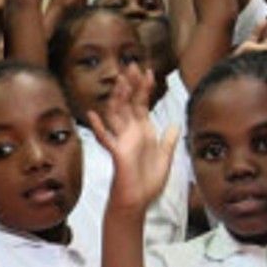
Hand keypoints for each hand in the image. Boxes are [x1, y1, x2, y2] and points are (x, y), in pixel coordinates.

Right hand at [87, 64, 178, 213]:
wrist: (137, 201)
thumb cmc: (147, 183)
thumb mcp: (165, 159)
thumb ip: (168, 141)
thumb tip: (174, 125)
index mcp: (142, 132)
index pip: (142, 105)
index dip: (144, 88)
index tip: (148, 72)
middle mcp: (130, 134)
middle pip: (128, 104)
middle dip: (130, 85)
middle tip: (131, 65)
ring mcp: (122, 142)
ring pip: (117, 115)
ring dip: (118, 98)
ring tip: (120, 81)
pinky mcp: (118, 154)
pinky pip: (107, 138)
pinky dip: (99, 127)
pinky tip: (93, 114)